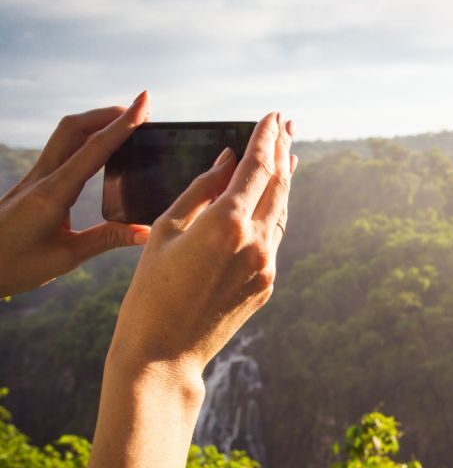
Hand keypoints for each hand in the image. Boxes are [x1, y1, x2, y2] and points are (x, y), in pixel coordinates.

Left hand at [0, 93, 151, 296]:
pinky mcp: (32, 184)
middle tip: (141, 110)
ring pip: (65, 135)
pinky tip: (99, 149)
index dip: (123, 124)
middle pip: (75, 128)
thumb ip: (106, 239)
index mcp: (53, 194)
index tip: (144, 102)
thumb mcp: (65, 257)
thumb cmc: (14, 265)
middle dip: (109, 114)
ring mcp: (35, 178)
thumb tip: (146, 231)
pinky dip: (85, 139)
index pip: (94, 149)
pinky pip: (61, 150)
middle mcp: (43, 178)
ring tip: (125, 124)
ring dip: (96, 122)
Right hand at [107, 111, 296, 394]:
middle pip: (278, 184)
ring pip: (280, 211)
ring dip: (284, 180)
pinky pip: (274, 237)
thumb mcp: (167, 229)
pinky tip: (270, 200)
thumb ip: (202, 189)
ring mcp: (266, 265)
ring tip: (286, 154)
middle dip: (282, 150)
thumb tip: (228, 160)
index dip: (266, 137)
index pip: (257, 166)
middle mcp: (256, 241)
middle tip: (286, 124)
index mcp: (227, 223)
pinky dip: (273, 212)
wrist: (165, 352)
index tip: (272, 116)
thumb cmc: (151, 288)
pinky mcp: (267, 284)